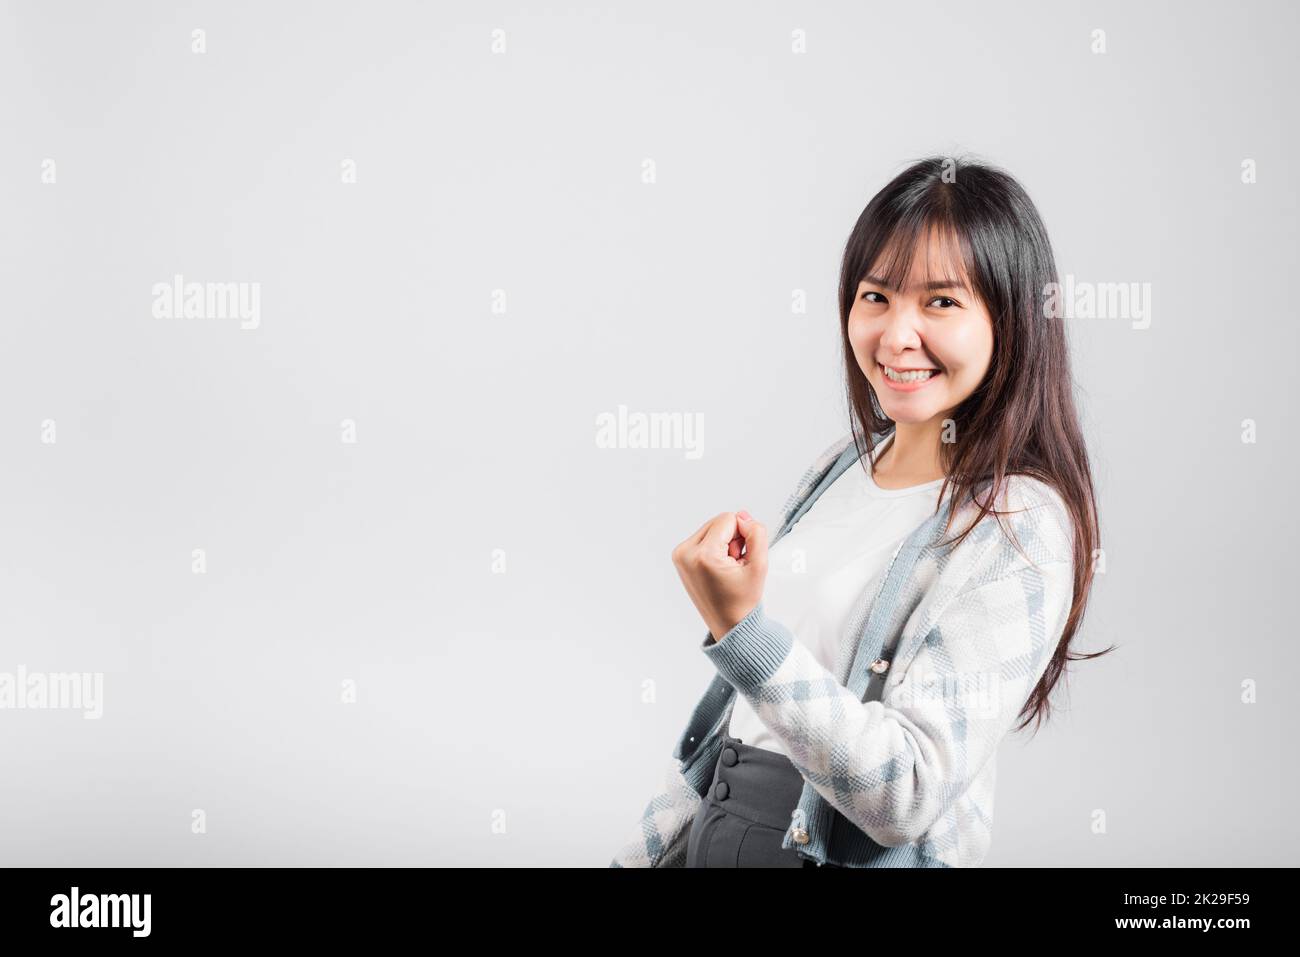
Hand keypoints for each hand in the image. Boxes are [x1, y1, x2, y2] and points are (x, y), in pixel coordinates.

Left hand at [671, 509, 768, 642]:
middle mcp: (685, 553)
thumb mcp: (760, 566)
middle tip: (735, 565)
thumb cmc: (742, 602)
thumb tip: (743, 516)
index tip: (741, 559)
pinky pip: (704, 538)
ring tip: (727, 568)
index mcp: (702, 556)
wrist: (729, 624)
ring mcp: (679, 556)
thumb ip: (757, 534)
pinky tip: (719, 568)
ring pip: (712, 528)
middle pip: (718, 522)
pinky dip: (716, 548)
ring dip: (725, 543)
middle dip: (733, 539)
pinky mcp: (680, 557)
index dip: (743, 534)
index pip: (728, 519)